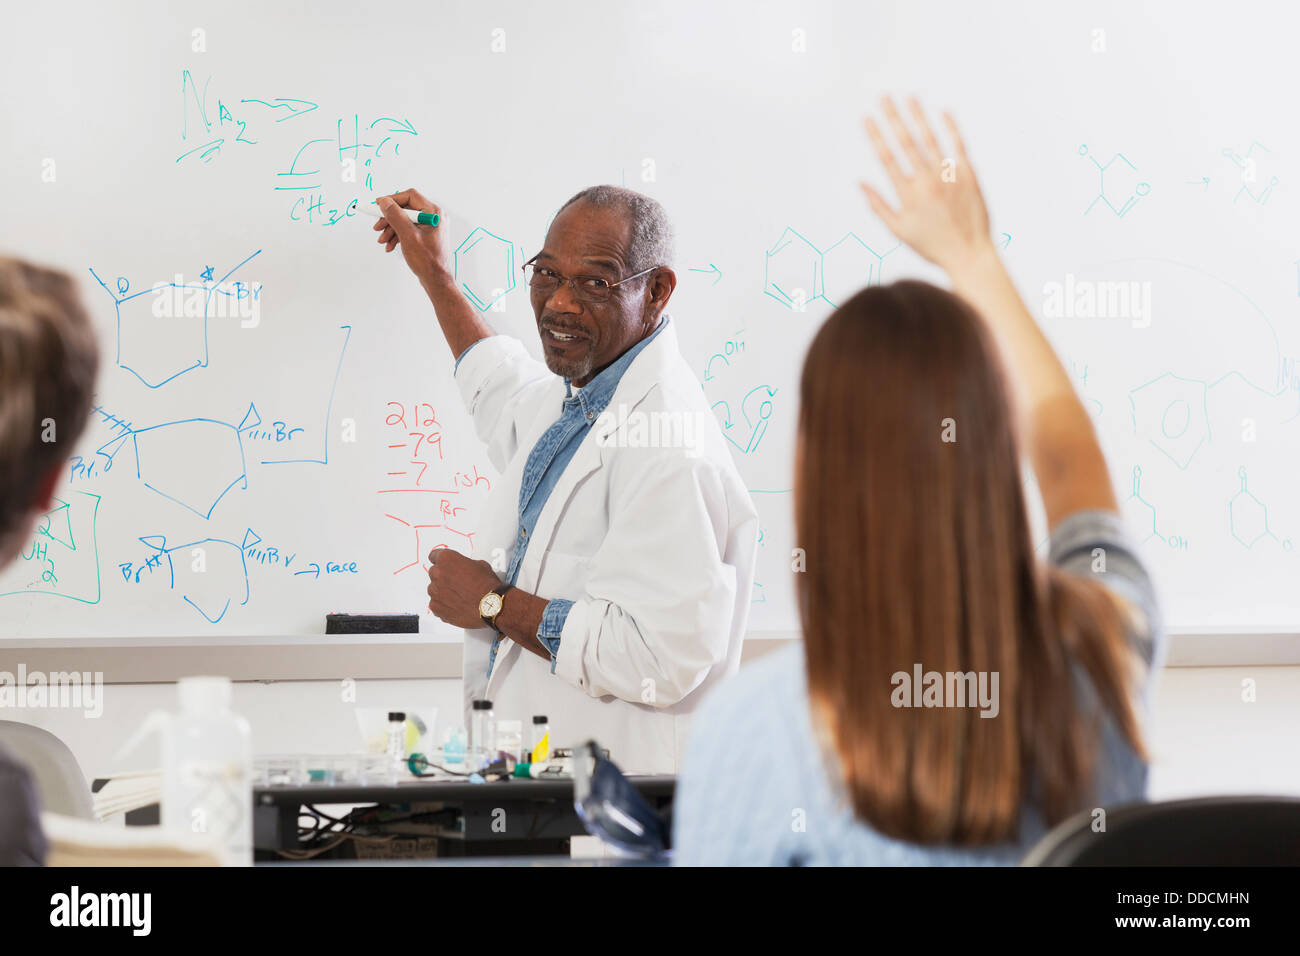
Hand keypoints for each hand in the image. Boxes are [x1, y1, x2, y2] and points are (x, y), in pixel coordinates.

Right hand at [374, 188, 452, 287]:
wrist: (436, 281)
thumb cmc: (429, 261)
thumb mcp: (408, 236)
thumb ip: (396, 216)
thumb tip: (385, 202)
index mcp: (434, 213)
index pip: (410, 196)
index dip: (392, 199)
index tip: (378, 205)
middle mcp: (433, 216)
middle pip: (405, 208)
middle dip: (389, 218)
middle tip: (378, 227)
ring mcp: (429, 226)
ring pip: (404, 220)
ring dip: (391, 229)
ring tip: (382, 240)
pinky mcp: (425, 235)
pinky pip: (408, 229)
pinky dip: (397, 236)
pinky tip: (390, 245)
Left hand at [426, 548, 501, 628]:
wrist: (491, 606)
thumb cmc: (487, 585)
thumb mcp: (480, 565)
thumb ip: (464, 564)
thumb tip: (463, 568)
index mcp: (446, 559)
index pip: (434, 556)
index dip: (442, 562)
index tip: (444, 565)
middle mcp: (437, 574)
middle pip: (434, 573)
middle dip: (443, 577)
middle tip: (457, 583)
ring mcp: (434, 592)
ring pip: (434, 590)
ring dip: (443, 592)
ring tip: (459, 597)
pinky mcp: (435, 607)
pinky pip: (436, 604)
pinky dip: (443, 605)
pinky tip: (456, 606)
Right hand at [860, 97, 994, 274]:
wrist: (969, 254)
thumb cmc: (931, 245)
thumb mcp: (898, 231)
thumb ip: (878, 206)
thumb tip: (860, 183)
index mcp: (907, 195)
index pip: (887, 158)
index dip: (875, 136)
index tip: (866, 118)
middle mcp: (927, 181)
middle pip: (906, 142)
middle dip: (893, 117)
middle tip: (883, 97)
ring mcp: (949, 176)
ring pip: (931, 139)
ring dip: (919, 116)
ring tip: (909, 97)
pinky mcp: (969, 175)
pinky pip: (959, 145)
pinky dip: (951, 127)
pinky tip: (943, 111)